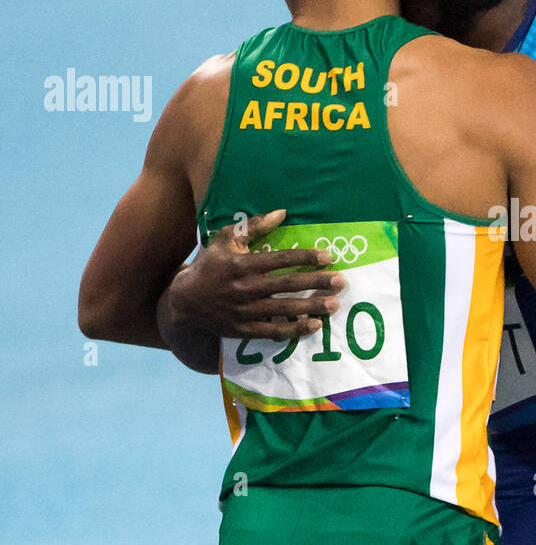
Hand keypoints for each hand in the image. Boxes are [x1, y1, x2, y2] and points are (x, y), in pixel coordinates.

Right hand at [169, 209, 344, 341]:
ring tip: (334, 304)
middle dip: (317, 283)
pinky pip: (274, 331)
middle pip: (288, 285)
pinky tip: (315, 325)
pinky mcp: (245, 329)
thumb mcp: (226, 240)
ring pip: (285, 309)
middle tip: (341, 282)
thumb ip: (254, 226)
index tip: (329, 257)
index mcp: (242, 264)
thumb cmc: (210, 265)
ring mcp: (246, 311)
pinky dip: (295, 330)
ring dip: (312, 307)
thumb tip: (282, 212)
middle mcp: (246, 288)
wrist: (185, 301)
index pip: (281, 259)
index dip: (306, 257)